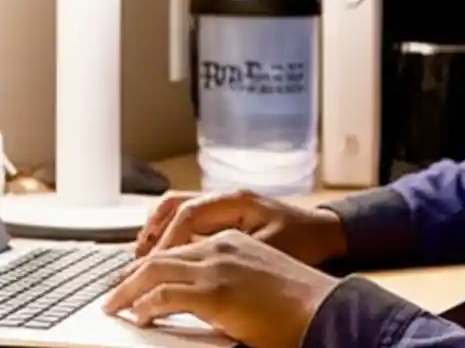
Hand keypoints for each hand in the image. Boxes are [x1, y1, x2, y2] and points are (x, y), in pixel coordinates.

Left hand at [105, 229, 340, 347]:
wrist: (325, 309)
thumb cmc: (300, 302)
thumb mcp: (258, 278)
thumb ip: (228, 279)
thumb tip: (203, 300)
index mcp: (231, 240)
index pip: (178, 247)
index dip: (151, 264)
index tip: (135, 279)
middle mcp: (220, 246)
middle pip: (159, 255)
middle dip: (132, 275)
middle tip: (115, 293)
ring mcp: (216, 267)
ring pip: (154, 271)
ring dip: (129, 289)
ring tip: (115, 305)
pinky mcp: (215, 292)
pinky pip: (165, 295)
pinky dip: (145, 304)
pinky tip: (138, 315)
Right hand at [135, 189, 347, 266]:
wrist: (327, 234)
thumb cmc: (305, 241)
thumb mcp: (271, 251)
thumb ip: (234, 256)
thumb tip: (200, 267)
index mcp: (236, 201)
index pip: (188, 215)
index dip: (167, 241)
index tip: (152, 264)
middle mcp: (226, 198)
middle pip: (175, 206)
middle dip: (152, 233)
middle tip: (136, 260)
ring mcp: (224, 206)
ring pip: (178, 210)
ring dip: (158, 231)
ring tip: (142, 256)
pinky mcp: (226, 218)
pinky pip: (189, 220)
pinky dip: (171, 233)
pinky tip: (165, 253)